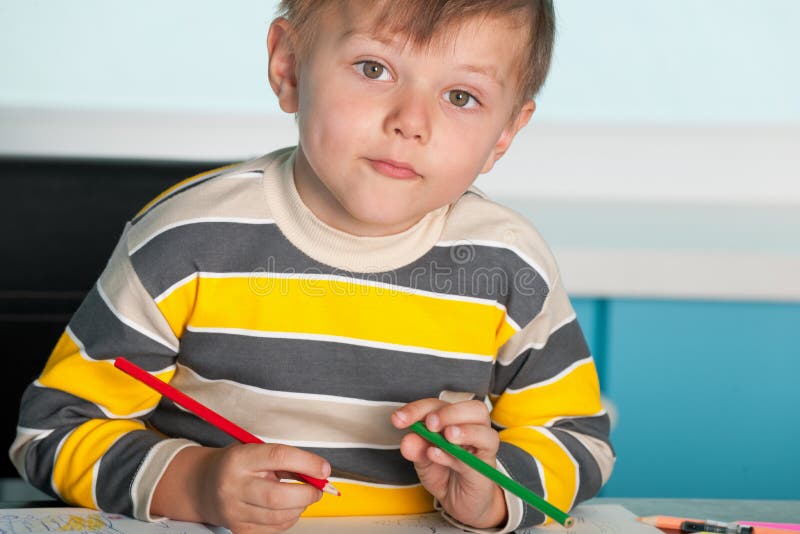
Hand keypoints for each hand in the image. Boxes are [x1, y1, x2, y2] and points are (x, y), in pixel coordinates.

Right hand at [152, 443, 329, 532]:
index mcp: (239, 459)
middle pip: (278, 495)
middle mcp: (233, 486)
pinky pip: (273, 529)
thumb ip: (286, 460)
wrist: (202, 485)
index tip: (324, 468)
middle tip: (318, 489)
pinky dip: (288, 519)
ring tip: (301, 497)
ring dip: (300, 507)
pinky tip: (286, 508)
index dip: (307, 462)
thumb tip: (319, 471)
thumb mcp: (256, 451)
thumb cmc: (235, 465)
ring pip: (278, 517)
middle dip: (307, 493)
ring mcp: (234, 511)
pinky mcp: (238, 529)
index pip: (278, 457)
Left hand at [391, 399, 506, 528]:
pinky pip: (479, 456)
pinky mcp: (485, 467)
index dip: (417, 409)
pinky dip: (458, 453)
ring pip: (485, 429)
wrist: (460, 503)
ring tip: (446, 436)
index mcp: (454, 421)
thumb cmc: (445, 474)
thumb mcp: (423, 461)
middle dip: (448, 413)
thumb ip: (416, 449)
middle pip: (472, 408)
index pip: (439, 405)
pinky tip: (439, 455)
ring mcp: (481, 447)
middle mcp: (472, 429)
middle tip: (429, 424)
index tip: (399, 419)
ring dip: (463, 428)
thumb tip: (407, 440)